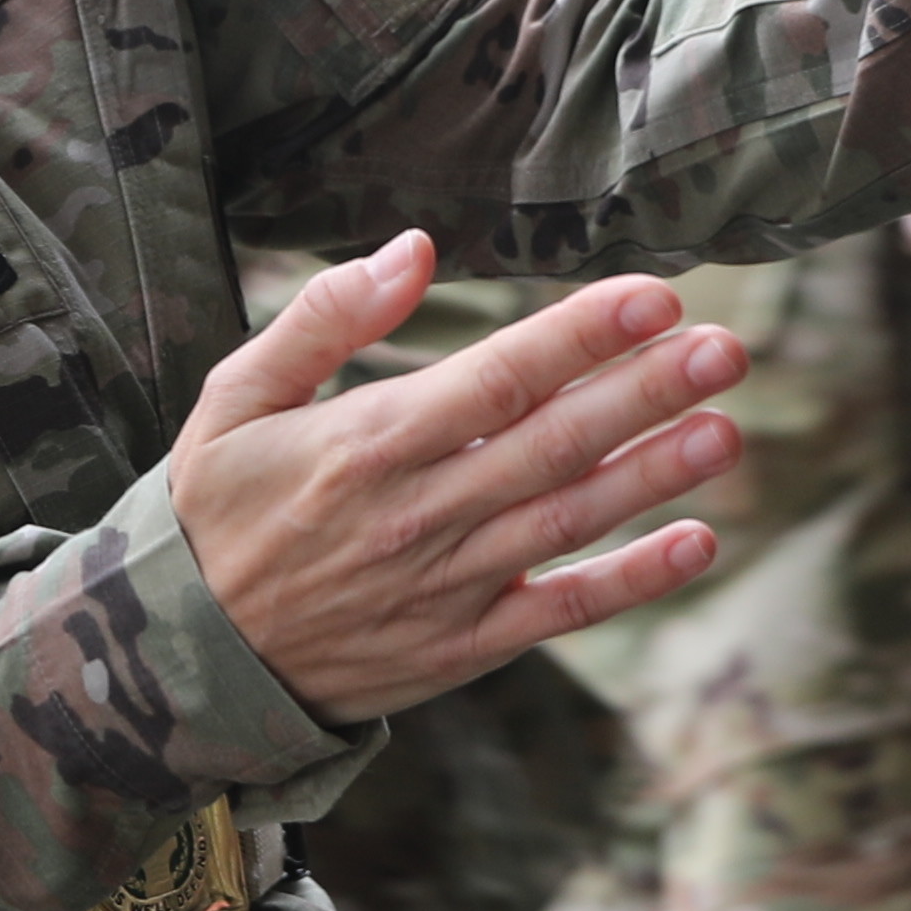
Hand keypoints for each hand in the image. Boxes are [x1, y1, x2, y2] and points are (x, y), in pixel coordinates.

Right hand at [170, 237, 742, 720]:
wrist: (183, 662)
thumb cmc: (216, 512)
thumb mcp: (233, 400)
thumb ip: (325, 319)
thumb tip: (415, 249)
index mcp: (365, 445)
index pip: (493, 380)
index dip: (578, 338)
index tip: (653, 297)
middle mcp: (416, 515)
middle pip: (550, 445)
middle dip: (642, 394)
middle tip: (725, 349)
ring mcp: (446, 586)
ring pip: (567, 523)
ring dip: (654, 476)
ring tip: (727, 428)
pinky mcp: (463, 646)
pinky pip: (560, 612)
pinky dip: (631, 582)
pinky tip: (698, 542)